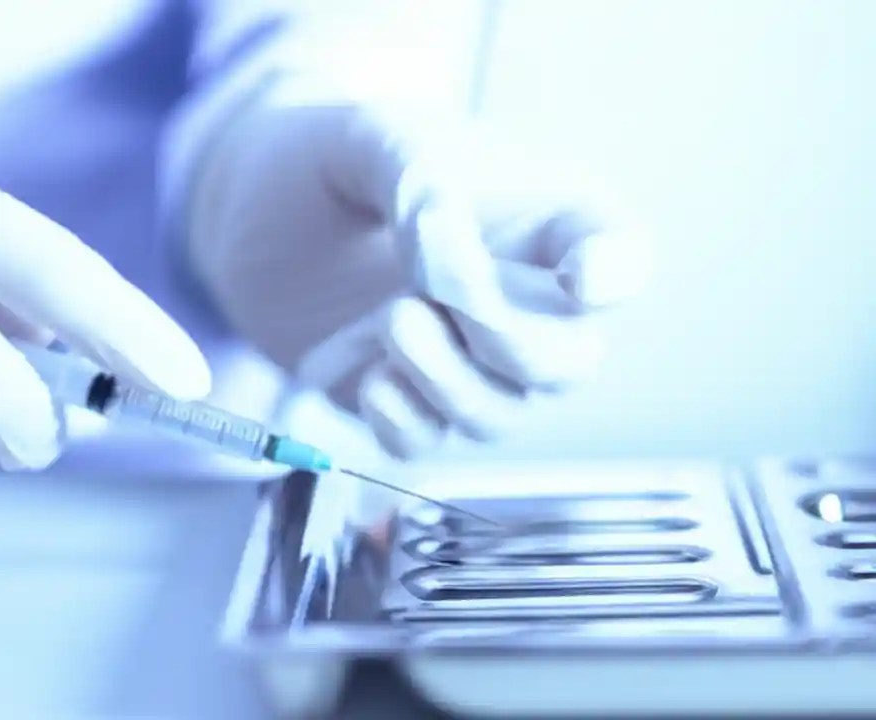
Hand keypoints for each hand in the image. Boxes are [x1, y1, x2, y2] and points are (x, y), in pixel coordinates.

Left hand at [186, 83, 649, 458]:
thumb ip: (417, 173)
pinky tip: (366, 372)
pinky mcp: (401, 401)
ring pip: (496, 414)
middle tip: (425, 290)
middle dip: (505, 339)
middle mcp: (522, 303)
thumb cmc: (341, 157)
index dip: (616, 277)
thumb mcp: (376, 133)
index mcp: (545, 221)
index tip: (582, 277)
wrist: (255, 205)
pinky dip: (398, 417)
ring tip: (389, 316)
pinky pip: (424, 442)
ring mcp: (464, 361)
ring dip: (443, 377)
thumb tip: (441, 254)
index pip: (620, 256)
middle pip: (568, 364)